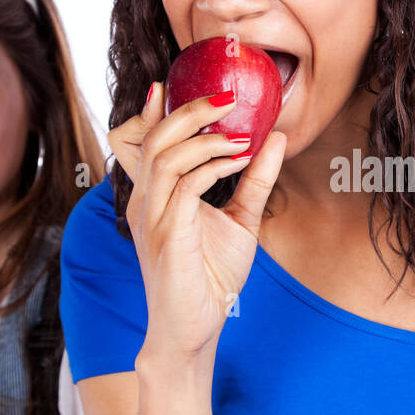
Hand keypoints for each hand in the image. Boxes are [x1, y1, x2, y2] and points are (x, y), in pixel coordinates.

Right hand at [107, 84, 286, 369]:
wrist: (193, 331)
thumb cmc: (208, 278)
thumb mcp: (240, 220)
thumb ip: (255, 181)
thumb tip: (275, 138)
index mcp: (153, 196)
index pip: (139, 140)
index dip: (151, 110)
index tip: (170, 83)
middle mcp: (144, 202)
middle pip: (151, 137)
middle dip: (188, 110)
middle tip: (227, 97)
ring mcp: (152, 219)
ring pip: (165, 156)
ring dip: (206, 138)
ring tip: (240, 134)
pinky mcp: (167, 237)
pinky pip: (184, 187)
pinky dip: (213, 167)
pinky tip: (240, 160)